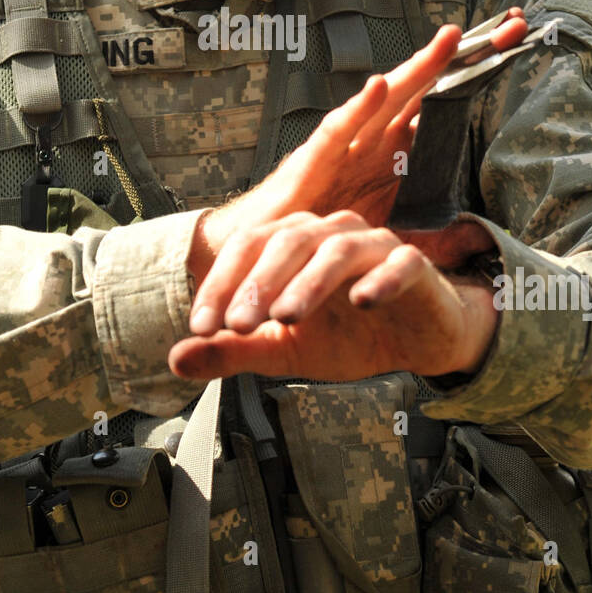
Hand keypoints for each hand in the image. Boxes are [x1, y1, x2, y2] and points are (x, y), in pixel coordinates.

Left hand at [172, 210, 498, 381]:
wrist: (415, 340)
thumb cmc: (347, 335)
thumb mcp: (283, 349)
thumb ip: (234, 350)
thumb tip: (176, 360)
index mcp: (295, 243)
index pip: (248, 248)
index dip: (221, 284)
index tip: (200, 326)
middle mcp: (331, 232)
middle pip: (289, 241)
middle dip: (258, 283)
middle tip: (237, 325)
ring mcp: (375, 245)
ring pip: (337, 249)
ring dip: (308, 282)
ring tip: (286, 317)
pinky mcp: (414, 266)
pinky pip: (399, 264)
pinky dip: (379, 280)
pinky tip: (362, 302)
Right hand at [188, 11, 525, 283]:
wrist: (265, 263)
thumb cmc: (323, 243)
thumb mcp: (391, 243)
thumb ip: (434, 240)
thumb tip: (481, 238)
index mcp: (394, 154)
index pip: (444, 104)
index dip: (477, 74)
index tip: (517, 41)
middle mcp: (373, 141)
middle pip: (426, 90)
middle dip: (464, 58)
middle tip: (511, 27)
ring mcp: (343, 148)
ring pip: (386, 99)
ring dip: (418, 70)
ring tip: (451, 40)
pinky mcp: (311, 164)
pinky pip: (337, 131)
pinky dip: (358, 108)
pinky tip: (379, 85)